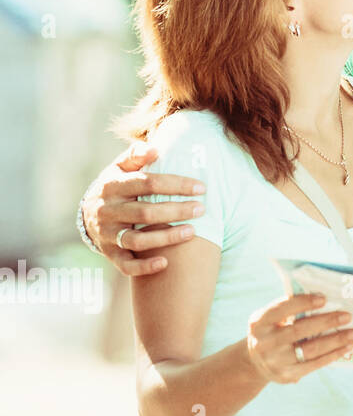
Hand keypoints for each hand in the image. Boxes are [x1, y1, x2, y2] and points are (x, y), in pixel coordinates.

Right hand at [83, 142, 205, 275]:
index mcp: (113, 186)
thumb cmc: (116, 185)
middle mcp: (108, 211)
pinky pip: (125, 265)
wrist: (87, 213)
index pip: (148, 183)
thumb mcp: (120, 167)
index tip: (201, 188)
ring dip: (166, 237)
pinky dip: (144, 267)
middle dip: (176, 211)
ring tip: (192, 232)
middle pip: (145, 212)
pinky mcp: (108, 253)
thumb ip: (135, 156)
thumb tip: (154, 149)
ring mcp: (107, 234)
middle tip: (201, 209)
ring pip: (137, 240)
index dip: (176, 185)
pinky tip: (165, 263)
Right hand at [245, 293, 352, 383]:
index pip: (281, 309)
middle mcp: (265, 343)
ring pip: (311, 349)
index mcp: (259, 322)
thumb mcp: (271, 319)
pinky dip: (334, 354)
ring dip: (337, 340)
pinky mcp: (287, 375)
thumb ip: (290, 309)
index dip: (303, 303)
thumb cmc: (272, 331)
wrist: (255, 364)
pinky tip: (347, 347)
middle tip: (347, 316)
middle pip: (299, 330)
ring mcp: (276, 361)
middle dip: (326, 322)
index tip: (324, 299)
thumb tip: (325, 299)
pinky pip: (315, 364)